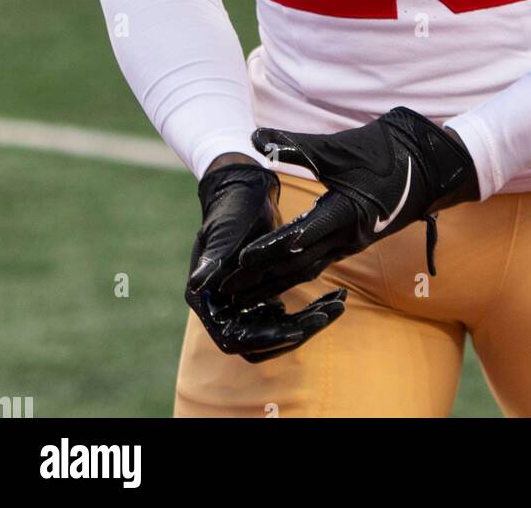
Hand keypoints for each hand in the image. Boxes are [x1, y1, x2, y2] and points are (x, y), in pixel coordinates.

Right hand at [185, 161, 346, 361]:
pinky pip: (279, 318)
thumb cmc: (233, 205)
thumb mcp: (227, 232)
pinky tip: (325, 301)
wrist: (244, 187)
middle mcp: (219, 306)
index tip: (295, 331)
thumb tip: (197, 286)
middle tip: (323, 317)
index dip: (263, 339)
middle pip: (255, 343)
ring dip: (301, 326)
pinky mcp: (257, 294)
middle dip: (290, 335)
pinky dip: (301, 314)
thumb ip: (214, 259)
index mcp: (204, 298)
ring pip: (271, 332)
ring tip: (333, 308)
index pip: (233, 338)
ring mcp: (238, 303)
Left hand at [223, 109, 478, 303]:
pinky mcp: (353, 241)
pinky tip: (275, 281)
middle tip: (229, 292)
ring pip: (308, 270)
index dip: (269, 249)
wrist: (426, 166)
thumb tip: (253, 138)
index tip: (240, 259)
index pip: (300, 238)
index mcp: (346, 213)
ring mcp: (352, 243)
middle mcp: (349, 236)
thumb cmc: (382, 152)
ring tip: (244, 297)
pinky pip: (319, 264)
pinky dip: (293, 274)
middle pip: (299, 265)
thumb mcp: (337, 147)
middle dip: (263, 279)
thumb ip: (294, 145)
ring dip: (275, 283)